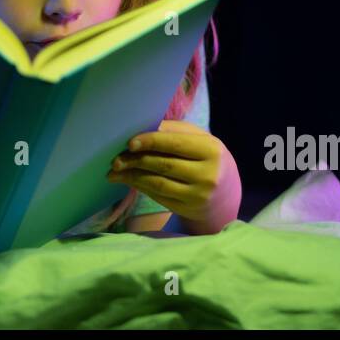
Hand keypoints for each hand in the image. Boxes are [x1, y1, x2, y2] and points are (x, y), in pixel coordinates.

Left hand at [106, 120, 241, 233]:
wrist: (225, 193)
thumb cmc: (206, 158)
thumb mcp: (199, 139)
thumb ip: (174, 131)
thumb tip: (142, 129)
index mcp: (211, 150)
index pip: (175, 144)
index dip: (150, 142)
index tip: (129, 143)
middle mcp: (207, 175)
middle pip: (164, 165)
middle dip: (136, 161)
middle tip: (115, 160)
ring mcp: (198, 195)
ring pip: (158, 183)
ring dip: (132, 177)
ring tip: (114, 172)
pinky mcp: (188, 209)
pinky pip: (158, 197)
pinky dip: (140, 187)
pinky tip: (129, 180)